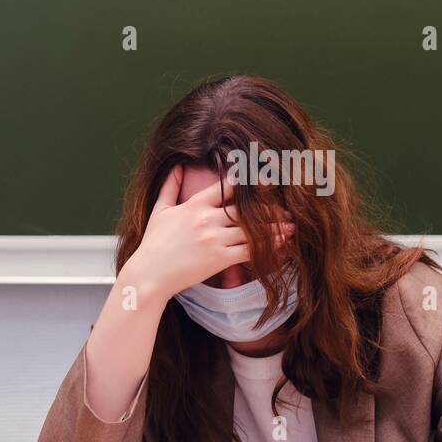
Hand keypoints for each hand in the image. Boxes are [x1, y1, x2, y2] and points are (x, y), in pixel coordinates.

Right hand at [123, 165, 293, 301]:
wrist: (149, 275)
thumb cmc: (154, 244)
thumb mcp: (160, 211)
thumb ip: (170, 187)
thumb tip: (177, 166)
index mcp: (195, 205)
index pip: (226, 187)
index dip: (247, 181)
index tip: (266, 179)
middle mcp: (207, 219)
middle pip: (245, 208)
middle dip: (268, 207)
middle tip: (287, 206)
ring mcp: (214, 239)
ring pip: (251, 229)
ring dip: (274, 227)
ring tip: (292, 225)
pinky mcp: (219, 258)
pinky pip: (249, 250)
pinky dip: (267, 246)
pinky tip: (281, 243)